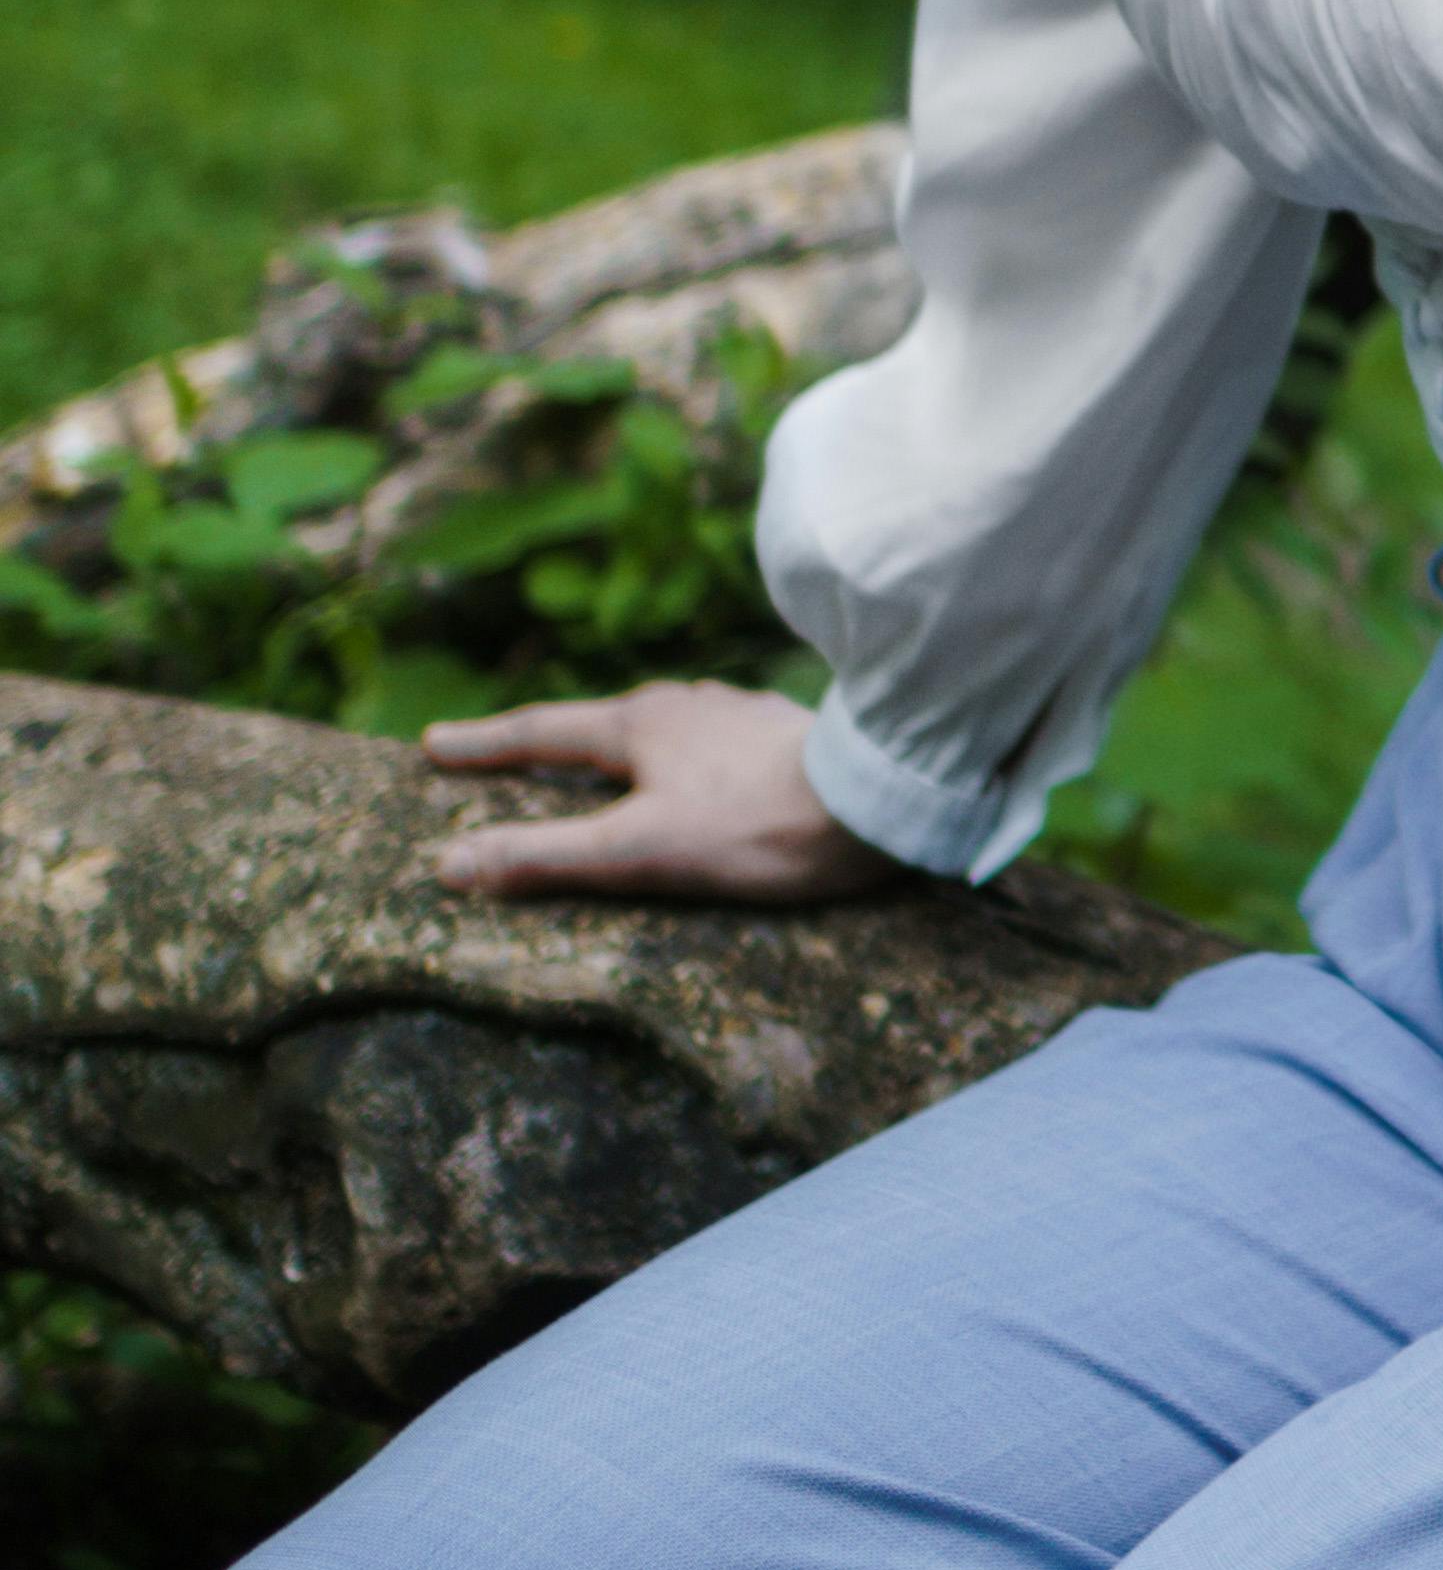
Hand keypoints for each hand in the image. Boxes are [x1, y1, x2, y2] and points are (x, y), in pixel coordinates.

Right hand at [421, 681, 901, 905]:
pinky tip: (700, 768)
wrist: (882, 799)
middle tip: (507, 752)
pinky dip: (676, 756)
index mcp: (639, 724)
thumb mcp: (640, 851)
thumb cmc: (759, 827)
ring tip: (600, 759)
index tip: (432, 745)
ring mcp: (737, 713)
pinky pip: (707, 741)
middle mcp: (684, 703)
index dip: (482, 745)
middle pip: (598, 723)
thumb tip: (449, 865)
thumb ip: (545, 856)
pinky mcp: (781, 734)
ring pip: (658, 726)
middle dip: (548, 741)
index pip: (539, 732)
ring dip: (618, 744)